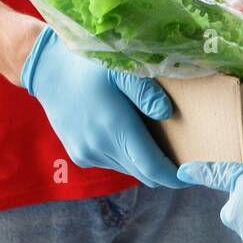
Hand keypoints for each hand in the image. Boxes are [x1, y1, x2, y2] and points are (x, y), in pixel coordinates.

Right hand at [22, 26, 184, 187]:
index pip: (152, 168)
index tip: (193, 175)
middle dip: (163, 170)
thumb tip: (167, 114)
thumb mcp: (122, 69)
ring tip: (156, 142)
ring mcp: (87, 154)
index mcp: (115, 129)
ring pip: (127, 168)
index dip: (174, 177)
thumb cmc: (89, 64)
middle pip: (142, 172)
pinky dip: (124, 155)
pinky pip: (111, 162)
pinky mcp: (78, 154)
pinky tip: (128, 135)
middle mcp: (100, 148)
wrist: (48, 69)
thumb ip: (146, 93)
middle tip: (182, 157)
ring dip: (142, 161)